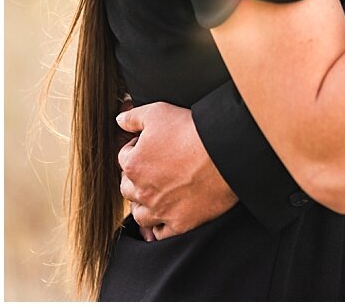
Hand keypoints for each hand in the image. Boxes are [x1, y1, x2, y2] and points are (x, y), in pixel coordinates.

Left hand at [115, 100, 236, 239]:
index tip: (153, 145)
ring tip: (158, 193)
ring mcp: (159, 210)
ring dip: (144, 205)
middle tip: (155, 167)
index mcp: (134, 165)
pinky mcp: (178, 224)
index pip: (124, 158)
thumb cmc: (192, 130)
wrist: (224, 153)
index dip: (137, 148)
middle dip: (136, 178)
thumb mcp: (159, 112)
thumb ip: (134, 116)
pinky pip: (159, 233)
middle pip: (128, 188)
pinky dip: (159, 227)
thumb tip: (120, 119)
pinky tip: (166, 216)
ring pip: (140, 214)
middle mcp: (142, 191)